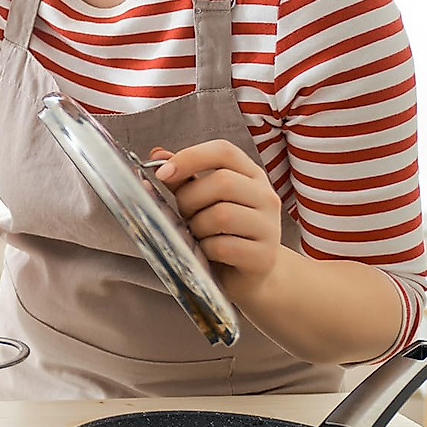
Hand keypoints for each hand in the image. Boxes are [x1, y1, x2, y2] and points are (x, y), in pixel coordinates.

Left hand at [151, 139, 283, 286]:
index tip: (162, 173)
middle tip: (183, 214)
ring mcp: (269, 227)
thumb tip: (157, 154)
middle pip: (222, 182)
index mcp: (250, 175)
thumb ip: (183, 178)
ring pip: (222, 215)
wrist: (248, 274)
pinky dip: (205, 249)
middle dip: (189, 198)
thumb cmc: (221, 231)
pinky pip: (223, 246)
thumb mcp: (201, 200)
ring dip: (197, 226)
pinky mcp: (264, 256)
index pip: (224, 151)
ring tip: (197, 234)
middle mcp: (265, 196)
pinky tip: (206, 252)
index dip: (190, 157)